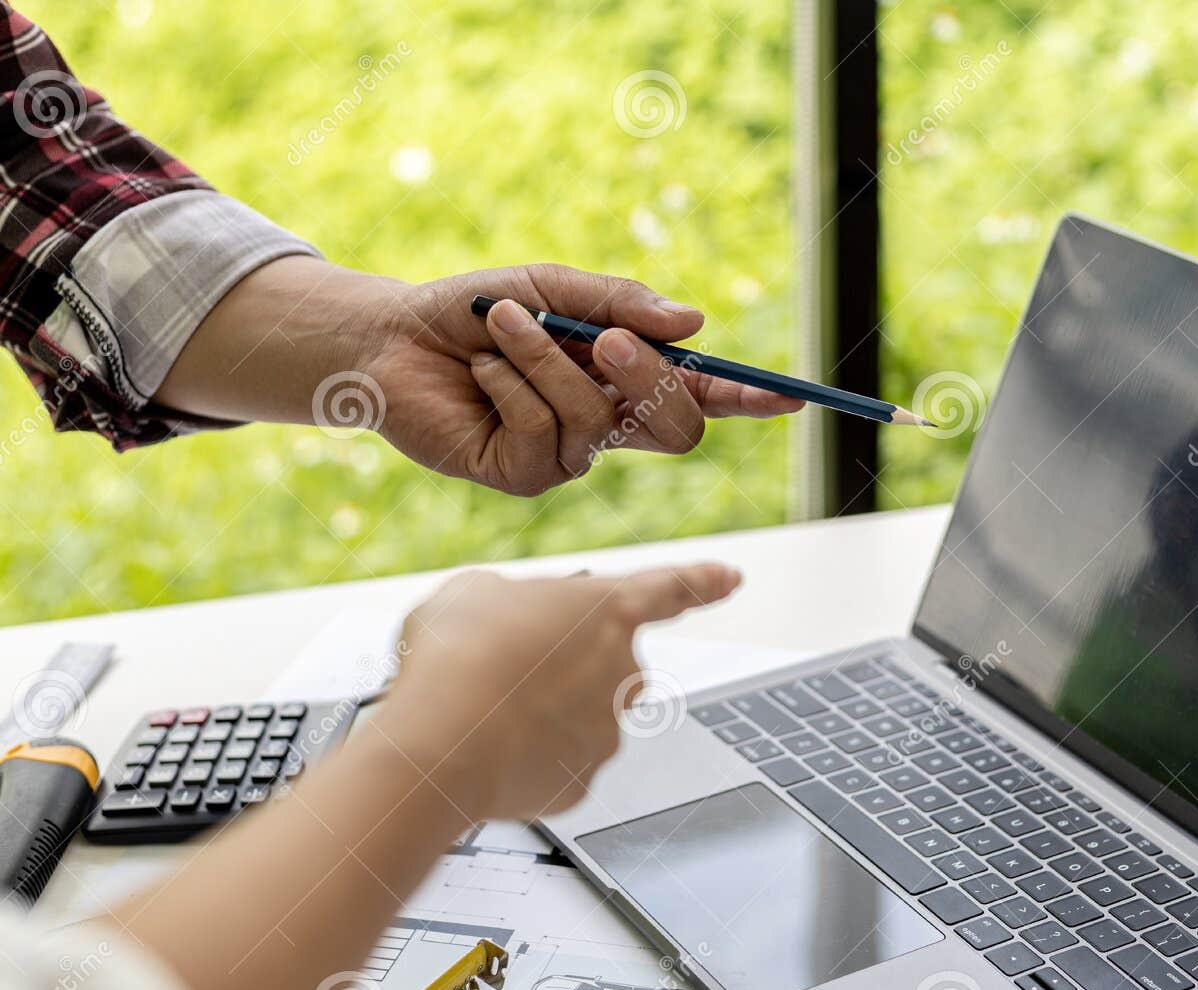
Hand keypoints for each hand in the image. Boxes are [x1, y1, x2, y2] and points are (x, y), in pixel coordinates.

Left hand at [361, 264, 802, 495]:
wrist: (392, 337)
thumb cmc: (474, 312)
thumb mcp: (553, 289)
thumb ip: (620, 303)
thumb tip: (693, 324)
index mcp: (623, 381)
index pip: (701, 398)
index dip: (749, 400)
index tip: (789, 397)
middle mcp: (605, 426)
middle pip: (676, 429)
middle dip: (649, 377)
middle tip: (606, 338)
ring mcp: (565, 458)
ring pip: (597, 421)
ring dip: (547, 360)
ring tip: (501, 327)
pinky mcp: (521, 476)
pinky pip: (543, 434)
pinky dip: (510, 385)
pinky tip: (480, 372)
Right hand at [375, 561, 740, 819]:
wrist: (439, 743)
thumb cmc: (455, 657)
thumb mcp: (473, 592)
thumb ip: (509, 599)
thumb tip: (505, 621)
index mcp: (609, 611)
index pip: (669, 588)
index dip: (702, 582)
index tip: (730, 579)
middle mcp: (623, 673)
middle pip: (603, 663)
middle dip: (562, 665)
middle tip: (503, 666)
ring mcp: (607, 732)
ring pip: (575, 716)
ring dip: (538, 712)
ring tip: (481, 708)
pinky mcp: (581, 781)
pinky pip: (553, 762)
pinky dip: (524, 757)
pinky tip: (487, 746)